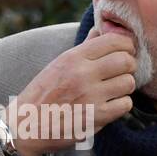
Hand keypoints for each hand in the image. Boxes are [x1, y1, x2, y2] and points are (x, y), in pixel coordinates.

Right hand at [8, 29, 137, 155]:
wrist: (27, 125)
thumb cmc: (44, 93)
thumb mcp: (58, 64)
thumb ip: (84, 48)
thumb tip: (101, 30)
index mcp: (73, 57)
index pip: (114, 41)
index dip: (126, 45)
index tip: (125, 52)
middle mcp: (82, 74)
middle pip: (126, 61)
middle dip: (129, 66)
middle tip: (122, 72)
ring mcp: (91, 95)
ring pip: (129, 83)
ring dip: (125, 87)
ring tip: (114, 89)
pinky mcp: (97, 116)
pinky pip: (126, 104)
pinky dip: (122, 105)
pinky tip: (111, 104)